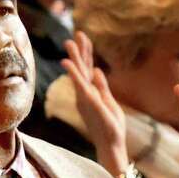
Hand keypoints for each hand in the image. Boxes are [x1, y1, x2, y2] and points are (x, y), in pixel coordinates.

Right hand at [62, 31, 127, 173]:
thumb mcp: (109, 101)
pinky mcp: (88, 102)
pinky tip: (67, 62)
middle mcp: (85, 93)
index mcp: (90, 91)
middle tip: (76, 33)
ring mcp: (85, 97)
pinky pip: (80, 85)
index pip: (87, 67)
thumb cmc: (111, 126)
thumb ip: (102, 86)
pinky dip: (73, 73)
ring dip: (74, 58)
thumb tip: (97, 70)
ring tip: (69, 42)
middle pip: (82, 67)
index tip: (83, 36)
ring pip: (78, 73)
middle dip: (79, 50)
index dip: (86, 52)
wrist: (111, 144)